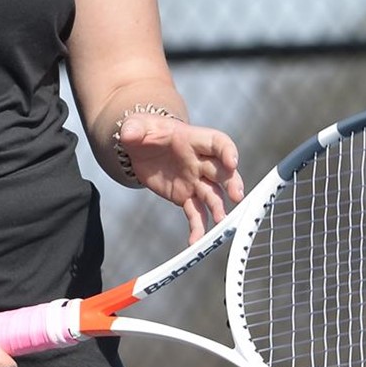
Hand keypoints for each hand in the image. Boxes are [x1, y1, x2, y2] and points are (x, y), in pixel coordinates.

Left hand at [119, 115, 245, 241]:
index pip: (217, 143)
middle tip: (237, 197)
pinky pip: (195, 213)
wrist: (140, 147)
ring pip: (213, 195)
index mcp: (193, 139)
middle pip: (222, 173)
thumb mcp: (136, 125)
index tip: (232, 163)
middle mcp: (200, 162)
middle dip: (231, 183)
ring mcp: (195, 180)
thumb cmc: (145, 131)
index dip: (228, 151)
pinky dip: (197, 227)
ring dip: (219, 208)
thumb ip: (133, 129)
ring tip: (222, 223)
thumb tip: (129, 134)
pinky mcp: (186, 197)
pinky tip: (196, 241)